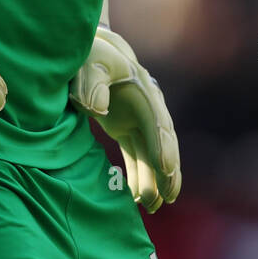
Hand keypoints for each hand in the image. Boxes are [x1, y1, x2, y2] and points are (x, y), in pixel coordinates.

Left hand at [69, 25, 180, 212]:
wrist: (89, 51)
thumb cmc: (89, 55)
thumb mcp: (89, 62)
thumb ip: (91, 81)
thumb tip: (99, 107)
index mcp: (143, 91)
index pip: (157, 122)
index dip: (162, 146)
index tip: (166, 170)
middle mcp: (148, 109)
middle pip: (162, 143)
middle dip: (168, 171)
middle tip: (168, 197)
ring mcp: (139, 121)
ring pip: (152, 156)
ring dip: (154, 181)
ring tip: (152, 207)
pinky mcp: (128, 130)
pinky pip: (138, 158)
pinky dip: (140, 178)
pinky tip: (137, 200)